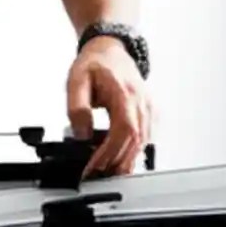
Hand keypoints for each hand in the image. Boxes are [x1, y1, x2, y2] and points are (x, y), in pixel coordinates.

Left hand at [66, 36, 152, 176]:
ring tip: (106, 173)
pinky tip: (119, 161)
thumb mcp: (76, 81)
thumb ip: (77, 108)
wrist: (110, 49)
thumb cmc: (94, 63)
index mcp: (124, 93)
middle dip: (116, 163)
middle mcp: (141, 102)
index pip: (123, 130)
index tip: (94, 166)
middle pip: (135, 141)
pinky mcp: (149, 113)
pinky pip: (145, 138)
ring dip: (126, 161)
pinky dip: (133, 152)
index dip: (110, 152)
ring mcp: (148, 108)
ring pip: (143, 143)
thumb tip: (81, 135)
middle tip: (97, 176)